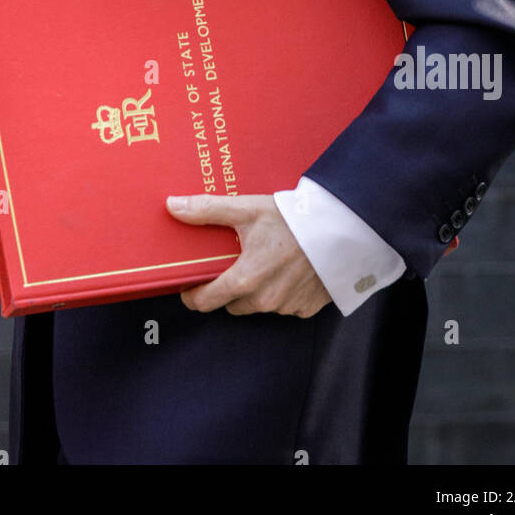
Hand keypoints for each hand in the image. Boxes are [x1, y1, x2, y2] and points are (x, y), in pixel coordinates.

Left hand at [165, 193, 332, 318]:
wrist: (342, 229)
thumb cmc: (293, 219)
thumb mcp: (247, 210)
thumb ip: (207, 210)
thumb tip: (172, 206)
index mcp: (245, 280)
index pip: (205, 302)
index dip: (192, 294)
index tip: (189, 284)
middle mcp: (264, 300)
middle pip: (230, 304)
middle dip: (226, 288)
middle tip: (231, 263)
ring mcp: (286, 307)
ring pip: (256, 306)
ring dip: (253, 291)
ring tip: (261, 262)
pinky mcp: (306, 308)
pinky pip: (283, 306)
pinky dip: (280, 292)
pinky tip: (286, 270)